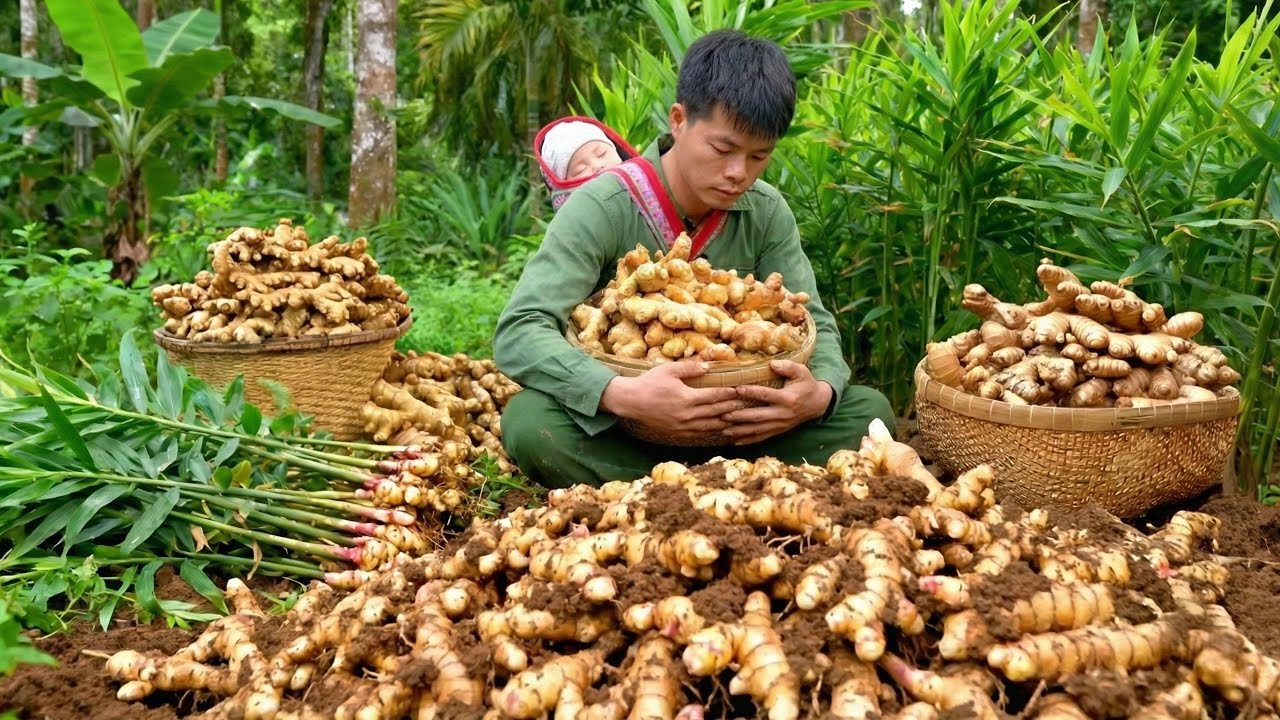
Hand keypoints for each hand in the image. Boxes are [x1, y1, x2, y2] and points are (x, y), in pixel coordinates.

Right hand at [599, 361, 748, 442]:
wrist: (630, 401)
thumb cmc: (649, 382)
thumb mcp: (669, 370)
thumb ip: (690, 368)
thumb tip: (708, 366)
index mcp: (686, 398)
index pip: (714, 396)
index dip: (728, 393)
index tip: (739, 390)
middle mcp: (686, 414)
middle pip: (715, 412)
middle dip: (731, 408)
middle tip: (745, 404)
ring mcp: (682, 426)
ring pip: (709, 426)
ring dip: (724, 422)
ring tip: (737, 419)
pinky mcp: (677, 432)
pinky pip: (698, 433)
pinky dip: (711, 431)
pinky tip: (718, 429)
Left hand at [720, 360, 831, 445]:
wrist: (817, 403)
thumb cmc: (806, 384)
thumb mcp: (802, 371)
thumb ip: (788, 366)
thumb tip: (772, 364)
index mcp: (787, 399)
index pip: (766, 396)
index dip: (751, 392)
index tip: (736, 389)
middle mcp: (783, 414)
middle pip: (758, 417)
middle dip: (739, 417)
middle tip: (722, 414)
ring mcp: (780, 425)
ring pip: (758, 430)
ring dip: (740, 431)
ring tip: (723, 430)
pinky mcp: (778, 431)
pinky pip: (761, 437)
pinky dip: (748, 440)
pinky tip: (734, 441)